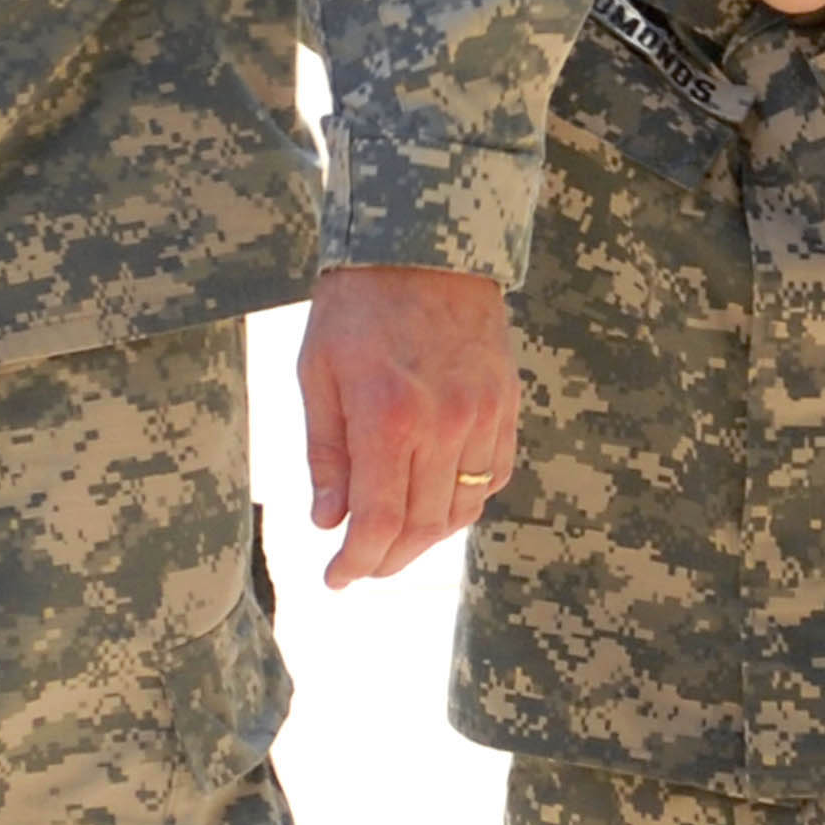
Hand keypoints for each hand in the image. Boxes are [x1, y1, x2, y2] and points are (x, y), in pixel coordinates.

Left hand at [297, 264, 518, 588]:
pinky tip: (434, 500)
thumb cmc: (355, 306)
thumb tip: (328, 523)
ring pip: (462, 510)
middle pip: (424, 527)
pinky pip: (494, 477)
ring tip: (394, 540)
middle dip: (388, 559)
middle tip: (361, 566)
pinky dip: (464, 502)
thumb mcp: (317, 374)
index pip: (379, 522)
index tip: (336, 580)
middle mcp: (443, 424)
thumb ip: (325, 454)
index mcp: (388, 417)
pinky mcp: (506, 404)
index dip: (357, 562)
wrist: (425, 244)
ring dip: (427, 538)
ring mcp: (483, 415)